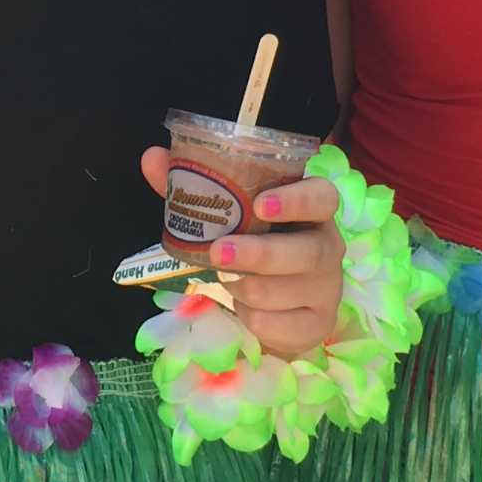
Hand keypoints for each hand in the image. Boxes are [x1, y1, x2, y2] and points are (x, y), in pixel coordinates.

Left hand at [138, 148, 346, 359]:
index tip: (261, 204)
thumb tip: (153, 157)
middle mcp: (328, 246)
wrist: (281, 309)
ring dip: (244, 288)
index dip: (297, 201)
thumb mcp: (230, 219)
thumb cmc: (255, 249)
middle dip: (260, 254)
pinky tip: (246, 310)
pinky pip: (276, 324)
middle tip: (218, 253)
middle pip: (306, 252)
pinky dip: (252, 319)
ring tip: (228, 280)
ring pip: (282, 291)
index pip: (323, 197)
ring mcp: (328, 288)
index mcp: (312, 211)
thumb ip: (195, 187)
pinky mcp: (318, 324)